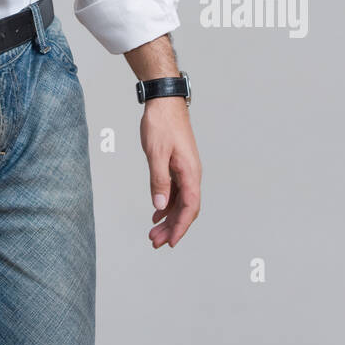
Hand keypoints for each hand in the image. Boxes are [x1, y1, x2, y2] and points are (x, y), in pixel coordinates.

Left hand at [139, 98, 201, 247]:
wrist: (164, 101)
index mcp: (190, 172)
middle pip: (185, 208)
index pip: (189, 207)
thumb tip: (160, 206)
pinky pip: (175, 191)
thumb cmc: (161, 123)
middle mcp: (191, 174)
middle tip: (155, 241)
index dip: (180, 227)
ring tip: (154, 232)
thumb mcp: (156, 153)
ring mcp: (185, 170)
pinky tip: (156, 212)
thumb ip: (159, 181)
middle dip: (172, 227)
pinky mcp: (178, 165)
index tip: (170, 242)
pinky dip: (166, 203)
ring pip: (180, 201)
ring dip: (168, 218)